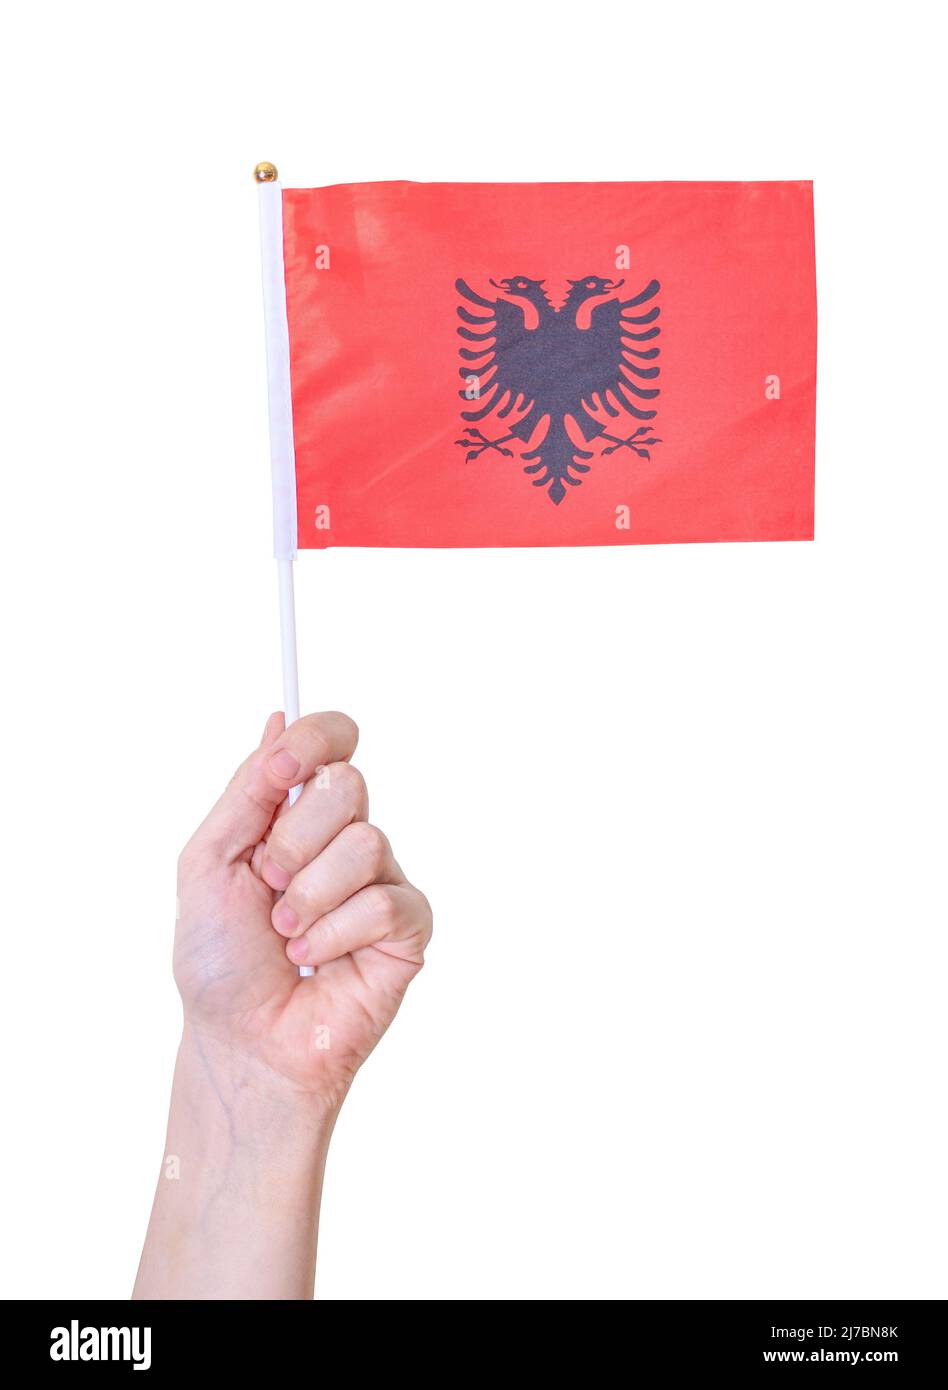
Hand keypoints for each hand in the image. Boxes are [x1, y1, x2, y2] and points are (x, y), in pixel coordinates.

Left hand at [174, 711, 432, 1111]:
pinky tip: (320, 962)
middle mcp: (345, 838)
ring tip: (290, 936)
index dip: (315, 741)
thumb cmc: (220, 962)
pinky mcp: (409, 927)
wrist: (242, 1042)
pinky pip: (386, 900)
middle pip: (349, 784)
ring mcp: (380, 880)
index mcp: (297, 815)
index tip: (279, 774)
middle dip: (293, 843)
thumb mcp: (209, 862)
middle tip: (269, 887)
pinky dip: (336, 935)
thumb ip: (248, 790)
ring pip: (367, 843)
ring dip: (310, 898)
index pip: (332, 741)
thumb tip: (279, 719)